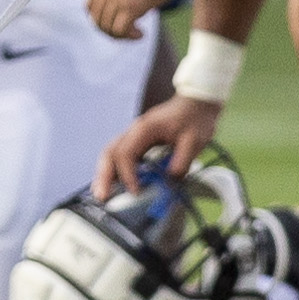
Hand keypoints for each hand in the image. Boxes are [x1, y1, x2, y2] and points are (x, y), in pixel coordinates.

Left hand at [85, 0, 179, 39]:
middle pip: (97, 20)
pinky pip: (121, 30)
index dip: (100, 19)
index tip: (114, 23)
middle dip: (110, 31)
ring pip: (107, 27)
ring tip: (136, 33)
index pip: (89, 7)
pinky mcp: (130, 6)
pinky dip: (130, 36)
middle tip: (126, 32)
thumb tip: (125, 4)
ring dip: (121, 35)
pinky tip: (141, 34)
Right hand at [92, 97, 221, 199]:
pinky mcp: (138, 142)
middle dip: (104, 176)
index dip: (128, 175)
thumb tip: (171, 180)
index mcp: (145, 129)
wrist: (196, 103)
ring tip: (102, 195)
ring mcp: (134, 136)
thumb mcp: (194, 140)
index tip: (136, 192)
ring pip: (111, 154)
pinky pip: (120, 156)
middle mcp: (134, 131)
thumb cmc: (194, 119)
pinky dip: (114, 170)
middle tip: (102, 197)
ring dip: (105, 174)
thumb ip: (183, 160)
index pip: (126, 153)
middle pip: (110, 153)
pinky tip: (114, 185)